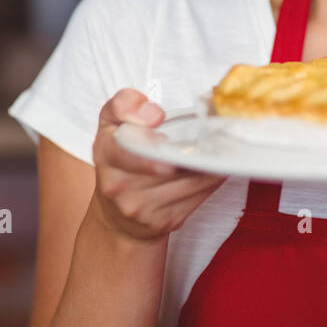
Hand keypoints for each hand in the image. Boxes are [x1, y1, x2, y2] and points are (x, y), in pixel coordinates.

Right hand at [87, 89, 227, 242]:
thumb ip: (125, 105)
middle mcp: (120, 185)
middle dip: (191, 153)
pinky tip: (215, 168)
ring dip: (208, 165)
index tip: (165, 138)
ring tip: (218, 149)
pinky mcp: (166, 221)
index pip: (125, 150)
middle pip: (168, 166)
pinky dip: (211, 180)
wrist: (119, 216)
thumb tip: (152, 113)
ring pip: (189, 181)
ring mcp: (142, 208)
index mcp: (107, 154)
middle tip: (212, 137)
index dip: (151, 145)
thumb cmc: (120, 159)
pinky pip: (199, 196)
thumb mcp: (112, 124)